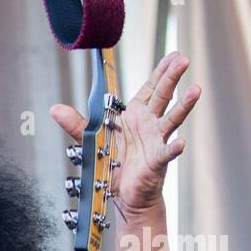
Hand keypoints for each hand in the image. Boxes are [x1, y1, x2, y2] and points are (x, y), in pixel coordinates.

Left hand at [49, 52, 201, 220]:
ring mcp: (156, 141)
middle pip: (163, 96)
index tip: (172, 55)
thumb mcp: (91, 140)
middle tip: (182, 60)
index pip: (151, 88)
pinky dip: (174, 148)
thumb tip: (54, 109)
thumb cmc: (112, 165)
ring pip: (172, 119)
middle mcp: (149, 124)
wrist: (123, 195)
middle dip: (172, 77)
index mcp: (134, 115)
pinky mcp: (157, 161)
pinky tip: (181, 143)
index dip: (161, 71)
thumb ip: (76, 123)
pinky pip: (166, 153)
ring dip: (184, 105)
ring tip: (196, 90)